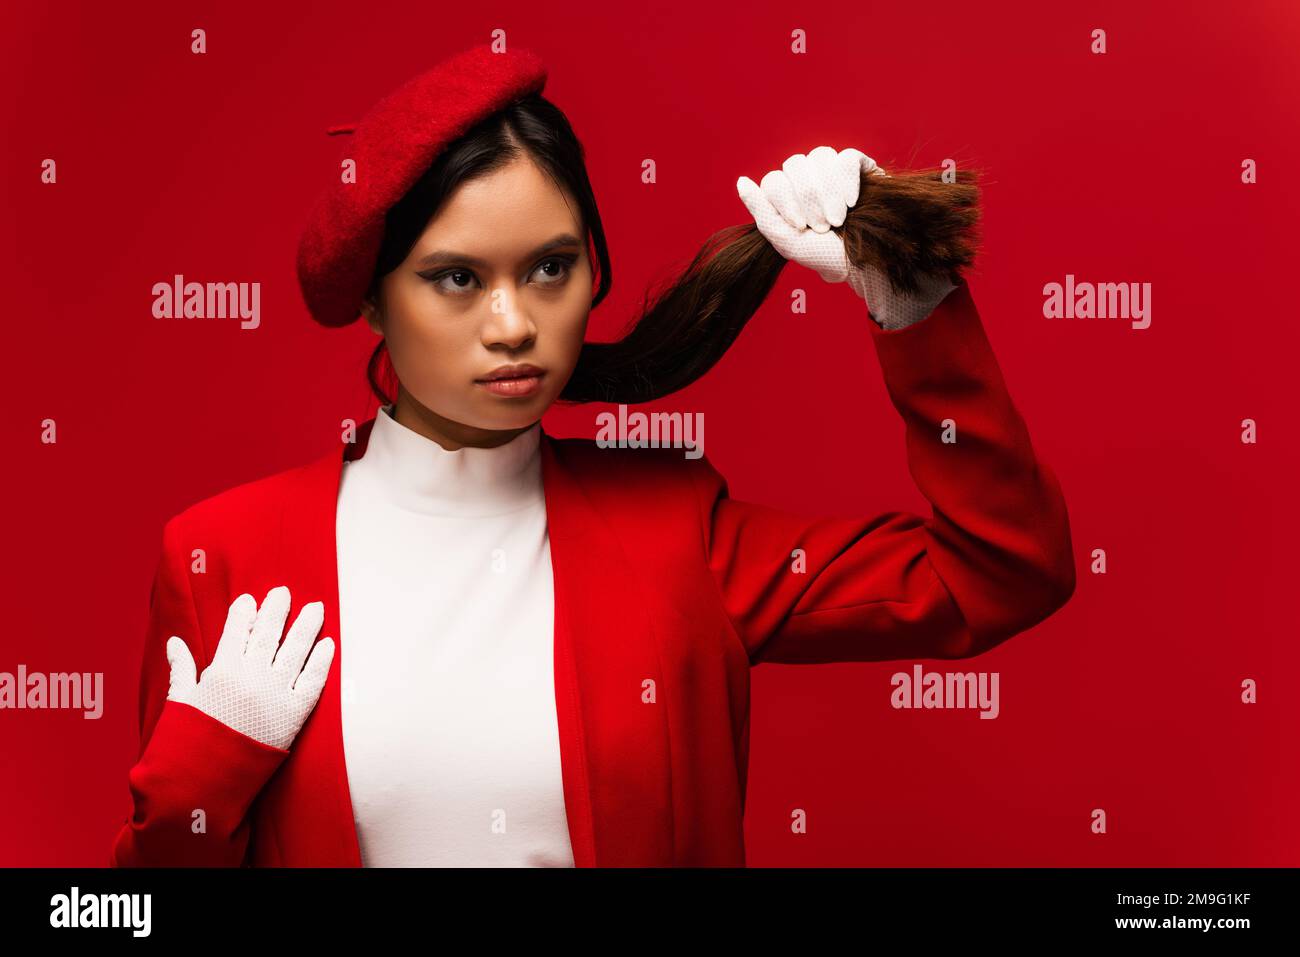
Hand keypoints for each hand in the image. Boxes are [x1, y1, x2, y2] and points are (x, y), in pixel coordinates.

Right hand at [165, 586, 333, 750]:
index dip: (244, 614)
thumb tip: (175, 642)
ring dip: (306, 627)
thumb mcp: (179, 702)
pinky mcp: (294, 714)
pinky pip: (312, 681)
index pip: (235, 632)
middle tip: (284, 592)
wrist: (204, 783)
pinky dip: (321, 661)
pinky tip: (328, 644)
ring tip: (316, 608)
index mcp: (221, 671)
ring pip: (295, 651)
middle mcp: (251, 677)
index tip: (251, 600)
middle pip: (268, 634)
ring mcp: (275, 694)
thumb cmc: (187, 744)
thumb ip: (182, 669)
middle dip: (276, 611)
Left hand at [736, 145, 955, 329]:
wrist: (864, 263)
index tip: (800, 227)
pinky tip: (851, 202)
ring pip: (820, 156)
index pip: (774, 179)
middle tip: (821, 227)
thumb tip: (741, 181)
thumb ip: (761, 211)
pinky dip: (846, 180)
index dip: (786, 202)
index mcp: (787, 193)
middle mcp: (807, 177)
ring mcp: (832, 169)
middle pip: (795, 164)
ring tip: (838, 219)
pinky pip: (846, 157)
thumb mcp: (785, 240)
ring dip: (827, 192)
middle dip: (807, 199)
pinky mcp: (859, 165)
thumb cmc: (823, 255)